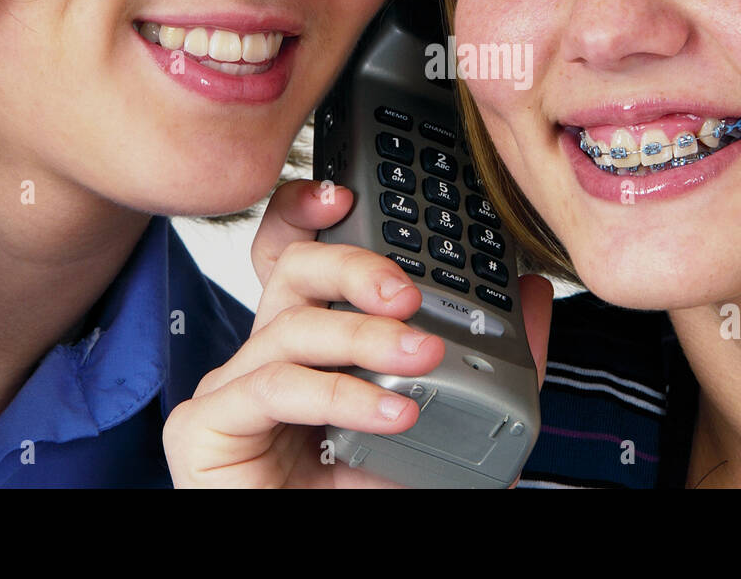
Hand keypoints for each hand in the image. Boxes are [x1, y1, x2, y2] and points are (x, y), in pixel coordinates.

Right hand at [164, 179, 553, 486]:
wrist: (329, 561)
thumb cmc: (370, 494)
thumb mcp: (447, 421)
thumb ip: (491, 364)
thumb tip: (534, 297)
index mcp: (309, 344)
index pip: (298, 257)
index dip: (309, 214)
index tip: (347, 197)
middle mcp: (266, 355)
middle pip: (292, 270)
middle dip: (353, 265)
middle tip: (408, 292)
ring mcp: (230, 389)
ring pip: (291, 326)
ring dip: (365, 337)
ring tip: (423, 357)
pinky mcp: (205, 428)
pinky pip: (273, 386)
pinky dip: (339, 392)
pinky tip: (390, 410)